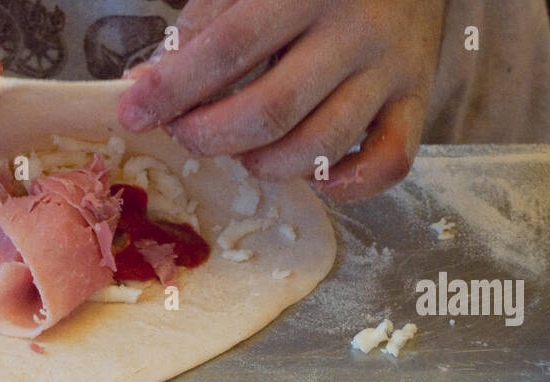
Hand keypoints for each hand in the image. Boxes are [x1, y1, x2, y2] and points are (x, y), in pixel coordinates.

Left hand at [118, 0, 445, 201]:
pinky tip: (312, 175)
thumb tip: (144, 86)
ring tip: (242, 149)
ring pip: (319, 147)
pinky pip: (388, 164)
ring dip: (264, 164)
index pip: (226, 49)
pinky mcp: (417, 101)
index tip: (132, 113)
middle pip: (270, 111)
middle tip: (185, 134)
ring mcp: (389, 71)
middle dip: (210, 136)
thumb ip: (202, 27)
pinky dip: (347, 186)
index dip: (172, 89)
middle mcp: (354, 31)